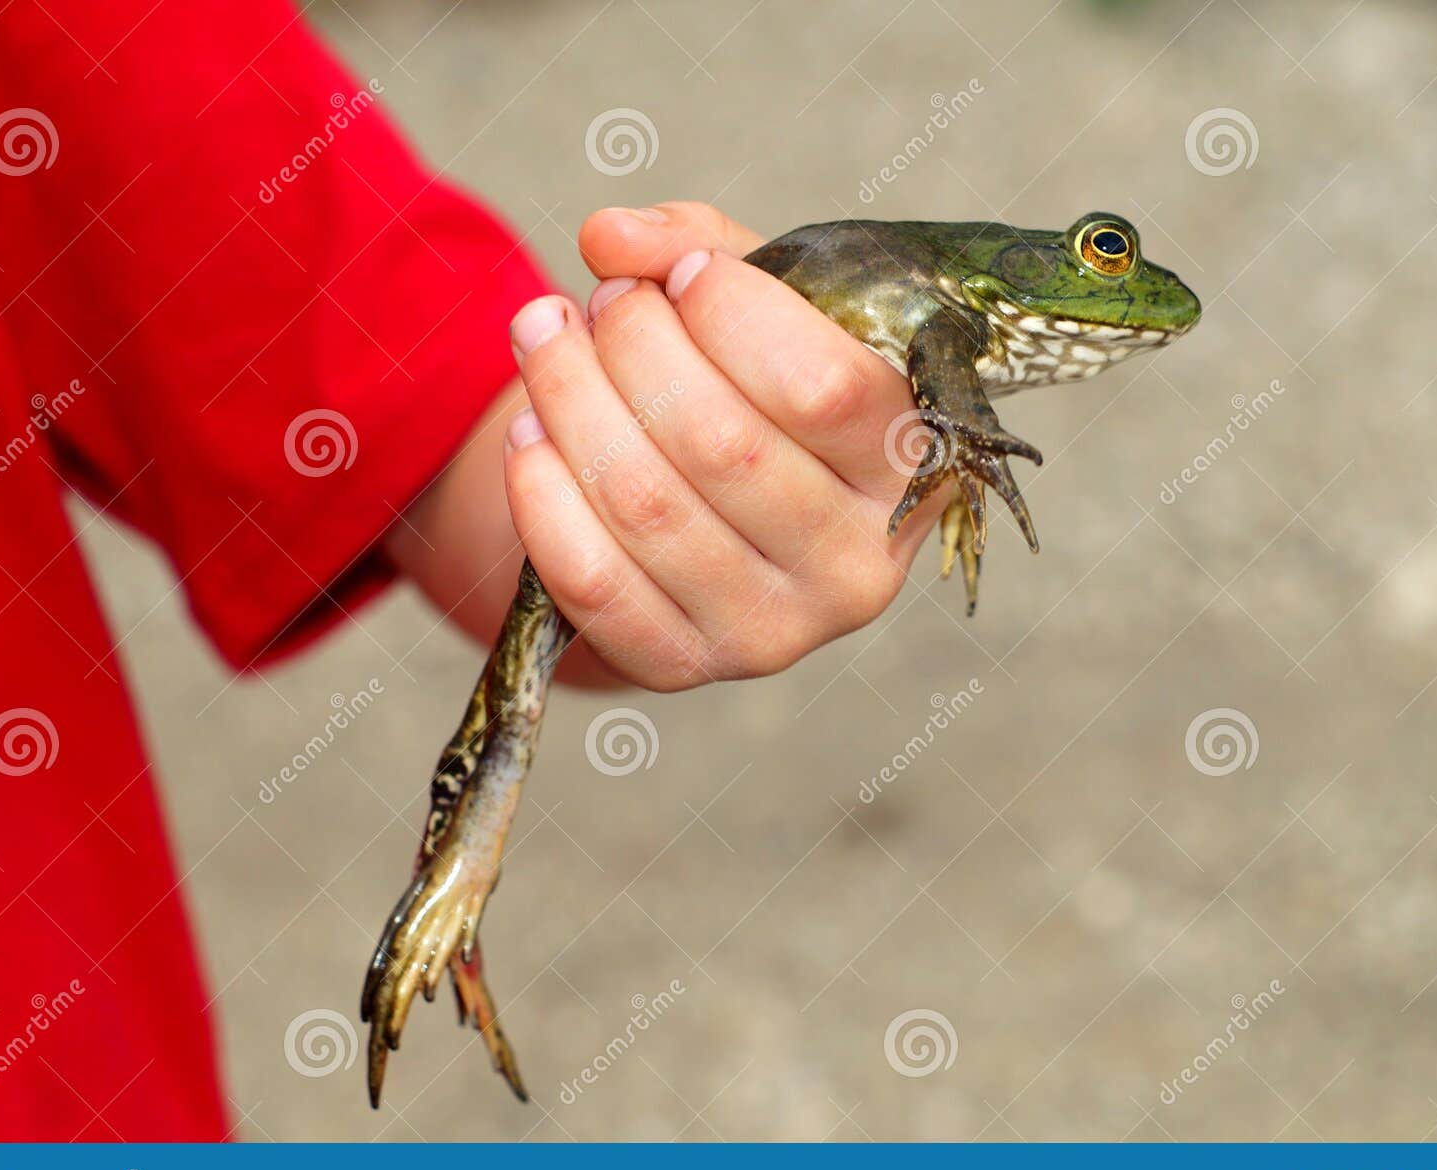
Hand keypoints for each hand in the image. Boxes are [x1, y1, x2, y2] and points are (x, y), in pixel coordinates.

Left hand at [501, 202, 948, 690]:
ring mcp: (775, 633)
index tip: (683, 275)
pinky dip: (541, 495)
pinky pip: (594, 583)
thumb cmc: (760, 391)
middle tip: (601, 301)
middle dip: (634, 345)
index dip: (733, 314)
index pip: (824, 389)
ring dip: (569, 399)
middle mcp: (857, 567)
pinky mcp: (686, 666)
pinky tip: (527, 432)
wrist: (725, 523)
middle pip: (721, 444)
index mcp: (909, 467)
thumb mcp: (763, 309)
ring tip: (544, 338)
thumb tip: (610, 237)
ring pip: (646, 505)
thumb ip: (698, 248)